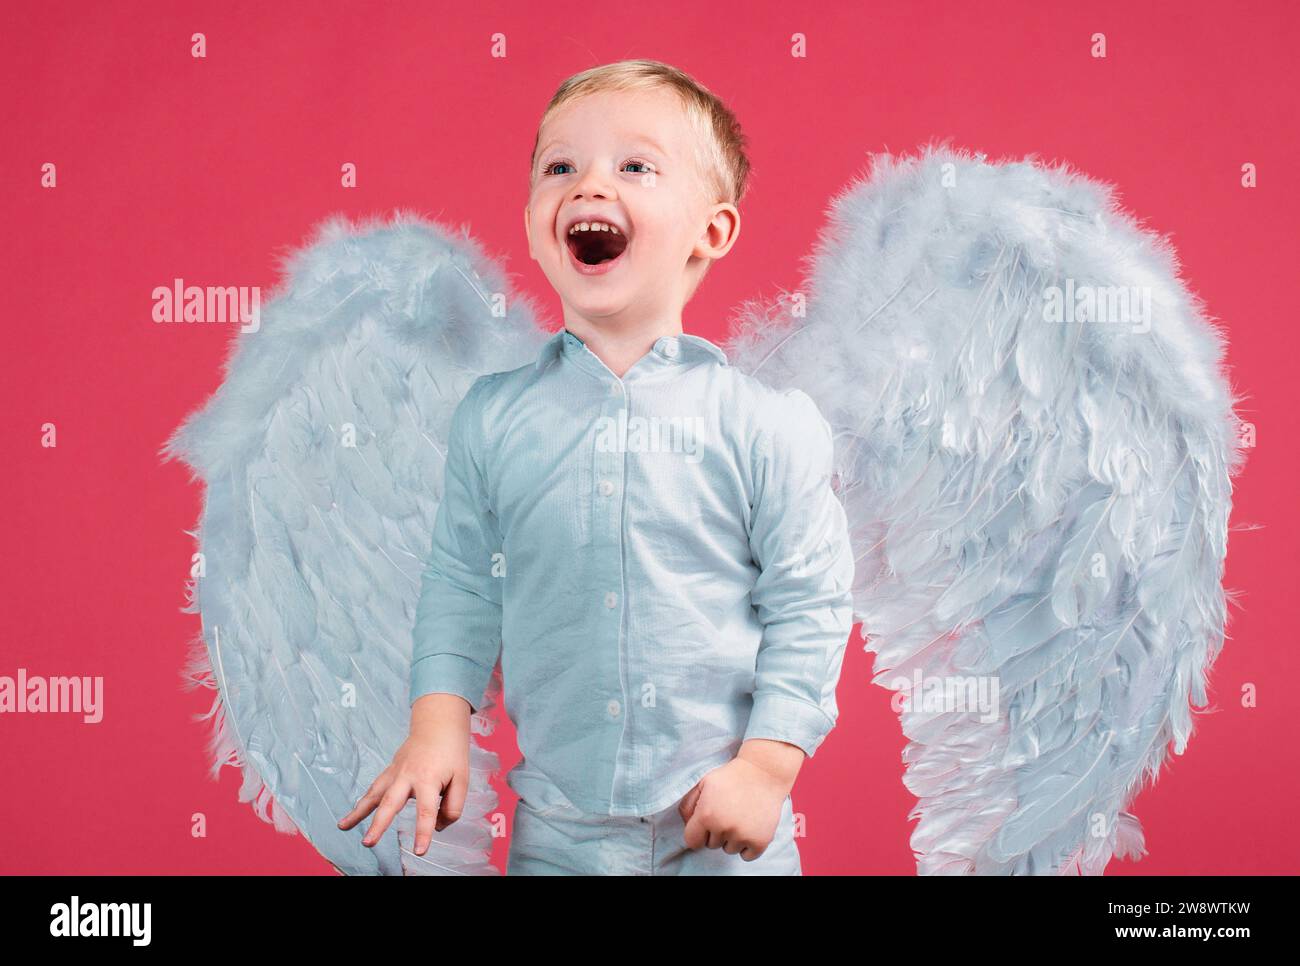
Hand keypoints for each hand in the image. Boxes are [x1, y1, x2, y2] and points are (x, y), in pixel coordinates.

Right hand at [336, 693, 471, 856]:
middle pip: (390, 802)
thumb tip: (438, 826)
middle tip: (368, 842)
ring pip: (374, 794)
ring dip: (358, 812)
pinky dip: (362, 802)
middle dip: (378, 824)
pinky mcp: (390, 771)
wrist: (438, 724)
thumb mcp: (462, 778)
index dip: (423, 832)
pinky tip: (351, 815)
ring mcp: (395, 772)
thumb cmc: (452, 752)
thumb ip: (453, 806)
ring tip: (342, 826)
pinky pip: (374, 788)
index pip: (426, 811)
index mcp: (429, 778)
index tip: (420, 850)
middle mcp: (408, 776)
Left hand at [676, 756, 790, 859]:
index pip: (693, 841)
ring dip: (732, 838)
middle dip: (716, 832)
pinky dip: (747, 845)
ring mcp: (743, 835)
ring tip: (740, 817)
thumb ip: (688, 805)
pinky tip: (749, 827)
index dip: (698, 832)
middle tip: (727, 813)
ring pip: (729, 850)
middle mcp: (723, 828)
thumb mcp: (703, 783)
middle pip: (712, 845)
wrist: (763, 772)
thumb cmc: (731, 777)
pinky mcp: (760, 841)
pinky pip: (747, 856)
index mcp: (706, 815)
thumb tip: (686, 824)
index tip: (706, 824)